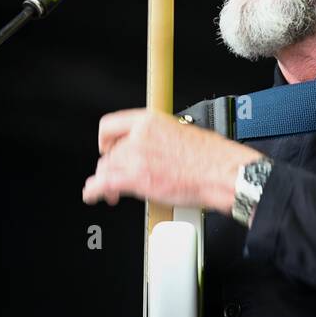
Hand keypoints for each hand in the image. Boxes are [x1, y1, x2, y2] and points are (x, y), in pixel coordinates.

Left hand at [82, 108, 264, 210]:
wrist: (223, 173)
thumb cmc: (214, 158)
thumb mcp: (184, 133)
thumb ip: (161, 139)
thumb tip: (155, 149)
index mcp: (151, 121)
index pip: (111, 125)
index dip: (106, 140)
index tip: (107, 147)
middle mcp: (140, 136)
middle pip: (110, 152)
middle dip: (111, 166)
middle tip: (116, 177)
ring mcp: (136, 157)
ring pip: (107, 169)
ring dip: (106, 181)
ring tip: (110, 191)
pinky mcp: (136, 178)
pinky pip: (103, 184)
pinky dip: (94, 192)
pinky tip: (92, 195)